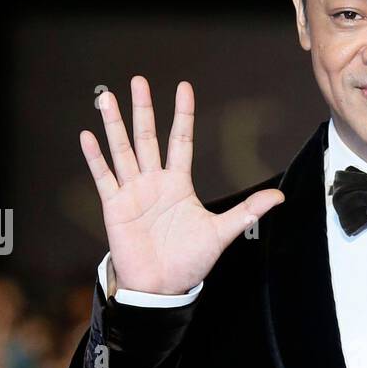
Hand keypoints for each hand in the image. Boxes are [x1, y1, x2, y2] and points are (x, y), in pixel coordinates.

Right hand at [80, 76, 284, 294]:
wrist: (162, 287)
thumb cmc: (189, 261)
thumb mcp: (221, 232)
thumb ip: (247, 210)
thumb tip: (279, 197)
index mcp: (179, 184)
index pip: (180, 140)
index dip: (183, 115)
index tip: (184, 87)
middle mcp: (154, 182)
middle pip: (147, 137)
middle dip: (143, 109)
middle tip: (138, 80)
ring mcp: (133, 192)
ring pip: (122, 150)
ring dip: (114, 125)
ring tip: (107, 98)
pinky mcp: (115, 207)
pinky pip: (104, 177)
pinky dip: (95, 157)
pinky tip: (87, 136)